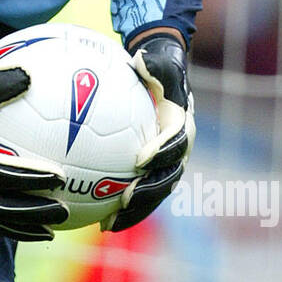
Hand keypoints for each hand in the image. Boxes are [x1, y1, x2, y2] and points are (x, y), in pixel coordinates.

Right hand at [0, 59, 66, 240]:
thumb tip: (29, 75)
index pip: (5, 178)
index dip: (33, 180)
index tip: (59, 177)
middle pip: (5, 210)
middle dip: (36, 211)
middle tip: (64, 208)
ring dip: (24, 227)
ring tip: (50, 231)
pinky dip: (8, 226)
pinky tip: (26, 225)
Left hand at [104, 34, 194, 232]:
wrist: (166, 84)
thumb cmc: (159, 71)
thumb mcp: (158, 63)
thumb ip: (153, 64)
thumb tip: (140, 58)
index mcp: (182, 127)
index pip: (177, 143)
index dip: (162, 152)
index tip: (142, 159)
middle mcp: (179, 151)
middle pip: (168, 177)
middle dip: (149, 192)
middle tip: (126, 199)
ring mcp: (167, 166)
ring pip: (154, 194)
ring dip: (136, 211)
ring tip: (110, 224)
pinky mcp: (153, 175)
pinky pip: (140, 195)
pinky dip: (123, 210)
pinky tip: (99, 222)